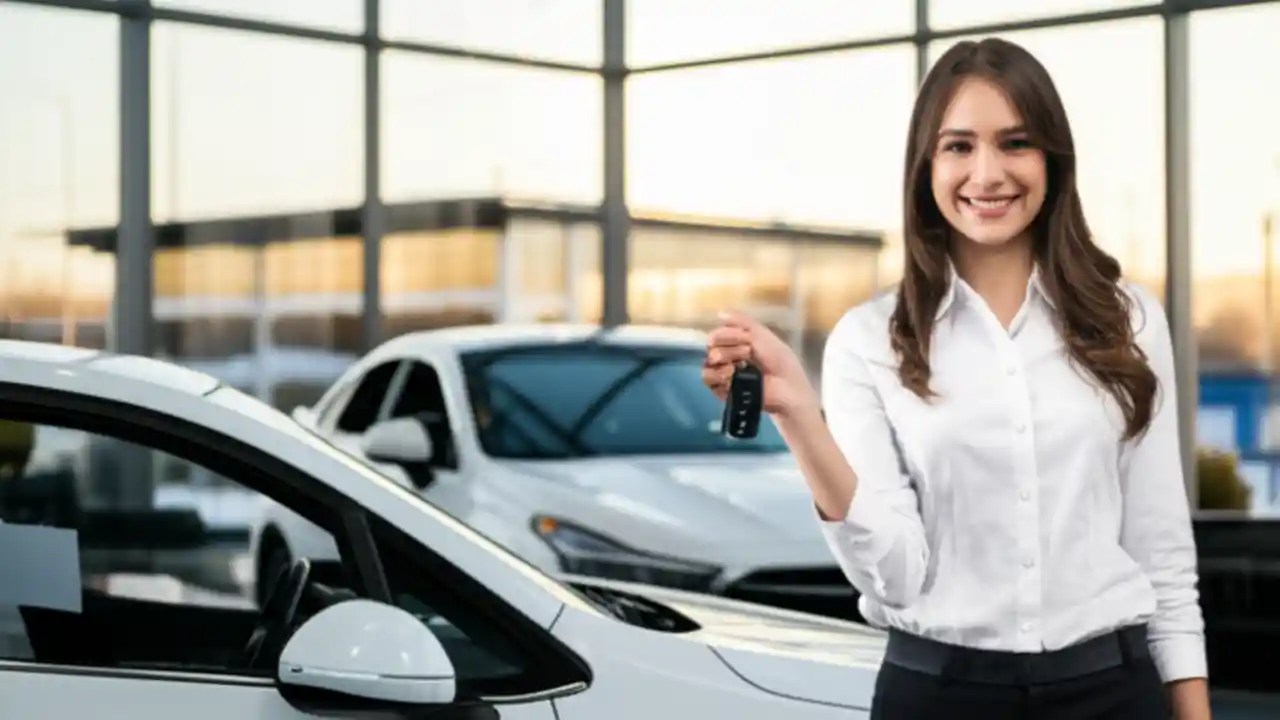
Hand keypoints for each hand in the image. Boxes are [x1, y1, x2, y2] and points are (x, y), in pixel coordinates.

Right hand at [701, 311, 819, 418]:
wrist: (786, 385)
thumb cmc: (778, 359)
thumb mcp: (761, 333)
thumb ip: (742, 321)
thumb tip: (720, 312)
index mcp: (736, 343)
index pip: (717, 334)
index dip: (727, 333)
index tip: (744, 337)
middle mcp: (727, 357)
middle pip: (711, 346)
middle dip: (728, 345)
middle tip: (747, 351)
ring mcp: (723, 374)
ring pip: (708, 361)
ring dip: (724, 358)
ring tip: (739, 364)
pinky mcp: (722, 390)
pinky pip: (707, 378)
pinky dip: (717, 373)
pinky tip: (731, 374)